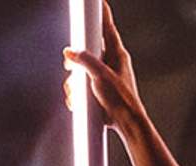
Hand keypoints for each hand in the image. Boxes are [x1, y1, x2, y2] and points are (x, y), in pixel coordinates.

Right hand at [60, 5, 142, 134]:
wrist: (126, 123)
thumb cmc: (121, 99)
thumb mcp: (100, 76)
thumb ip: (84, 61)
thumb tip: (69, 52)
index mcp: (117, 54)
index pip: (107, 28)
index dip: (101, 14)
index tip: (98, 1)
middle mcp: (111, 63)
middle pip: (88, 50)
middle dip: (76, 61)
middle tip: (70, 66)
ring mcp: (104, 77)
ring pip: (82, 71)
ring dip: (74, 83)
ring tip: (77, 94)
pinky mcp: (99, 90)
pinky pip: (82, 86)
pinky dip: (77, 94)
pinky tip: (78, 102)